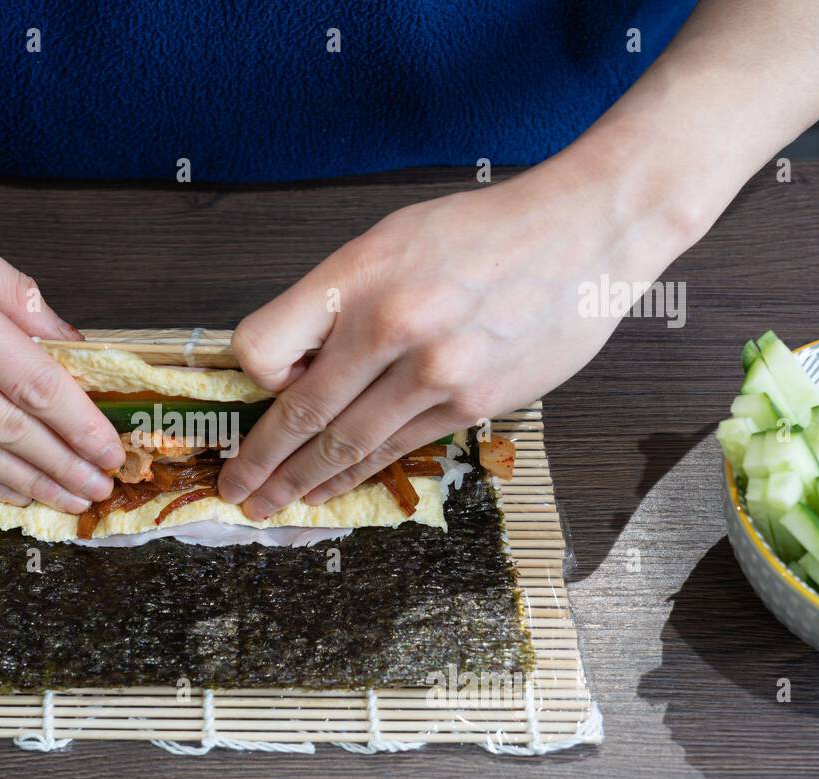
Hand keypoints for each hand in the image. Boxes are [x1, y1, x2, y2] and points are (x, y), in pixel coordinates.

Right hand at [0, 139, 123, 512]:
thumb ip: (11, 292)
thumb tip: (69, 339)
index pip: (31, 381)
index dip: (80, 424)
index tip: (112, 450)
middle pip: (4, 429)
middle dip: (62, 466)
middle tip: (100, 490)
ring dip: (22, 485)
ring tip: (64, 502)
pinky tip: (3, 490)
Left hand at [219, 159, 699, 518]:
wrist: (584, 233)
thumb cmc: (480, 233)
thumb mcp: (389, 241)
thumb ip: (337, 300)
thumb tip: (293, 367)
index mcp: (357, 274)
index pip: (265, 346)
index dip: (252, 378)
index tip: (258, 391)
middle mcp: (390, 325)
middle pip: (302, 414)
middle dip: (261, 463)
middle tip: (234, 492)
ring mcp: (435, 371)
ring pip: (349, 444)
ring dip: (303, 482)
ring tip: (272, 506)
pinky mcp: (472, 403)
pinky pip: (398, 448)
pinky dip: (358, 474)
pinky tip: (333, 489)